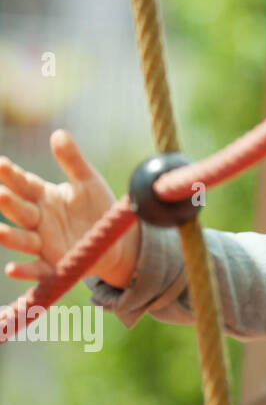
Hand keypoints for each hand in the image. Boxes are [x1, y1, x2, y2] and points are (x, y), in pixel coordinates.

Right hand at [0, 129, 140, 289]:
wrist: (115, 238)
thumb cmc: (97, 207)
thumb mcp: (87, 181)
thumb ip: (72, 160)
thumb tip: (58, 133)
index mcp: (43, 196)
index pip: (23, 184)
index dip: (11, 175)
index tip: (0, 163)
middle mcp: (38, 219)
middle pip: (19, 210)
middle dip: (7, 202)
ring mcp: (43, 242)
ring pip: (22, 239)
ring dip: (9, 237)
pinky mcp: (54, 264)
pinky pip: (37, 269)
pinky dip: (25, 271)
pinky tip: (12, 270)